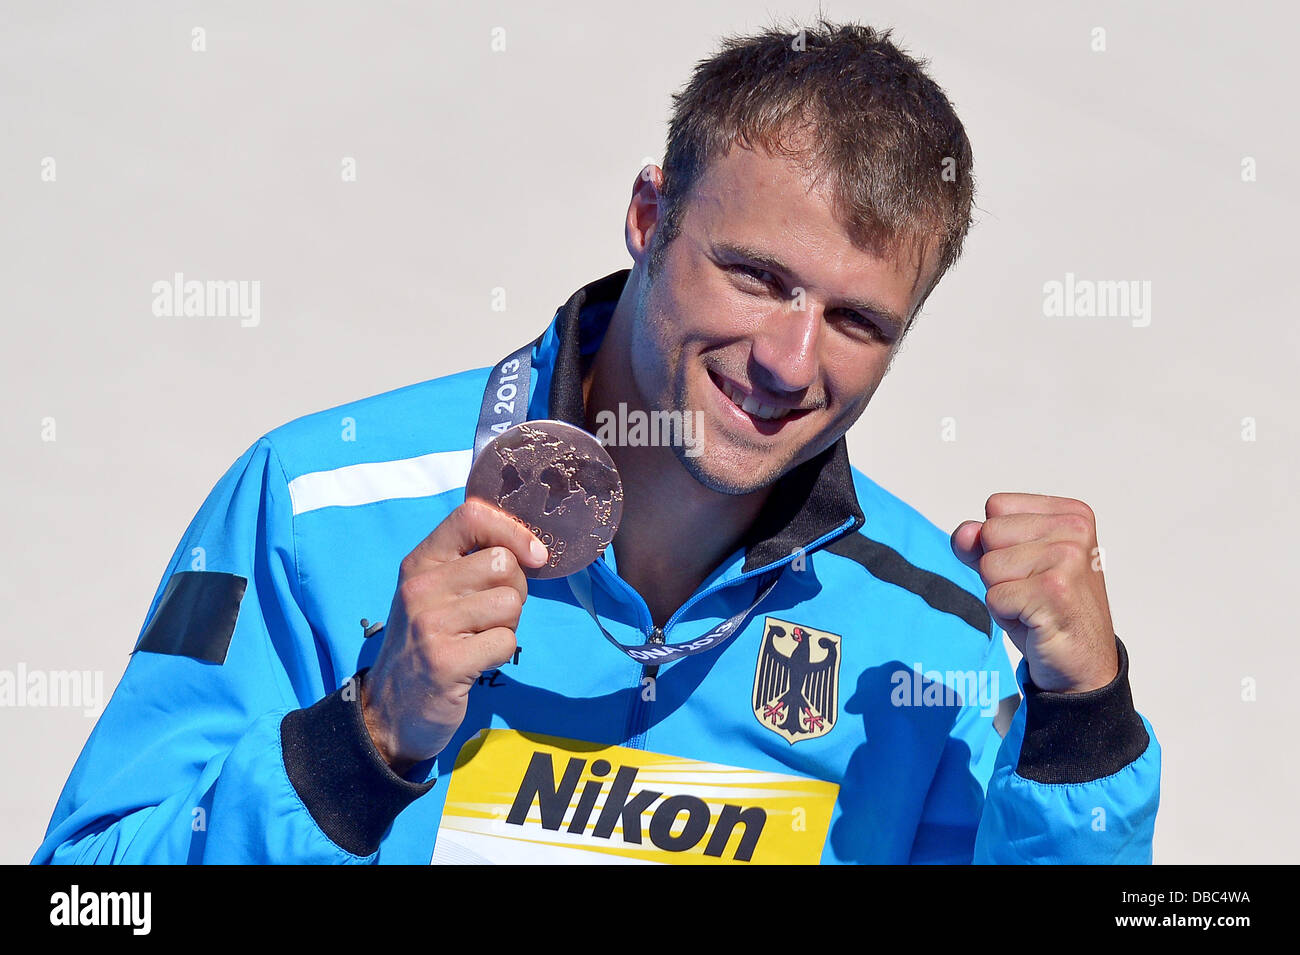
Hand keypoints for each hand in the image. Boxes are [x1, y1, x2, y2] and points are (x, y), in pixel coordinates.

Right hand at [361, 498, 548, 773]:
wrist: (389, 710)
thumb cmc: (427, 643)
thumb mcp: (435, 593)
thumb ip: (470, 562)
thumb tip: (532, 548)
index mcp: (420, 562)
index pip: (471, 515)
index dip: (514, 530)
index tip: (535, 556)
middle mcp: (420, 587)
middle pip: (504, 563)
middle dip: (516, 590)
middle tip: (492, 615)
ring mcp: (430, 624)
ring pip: (511, 603)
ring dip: (509, 624)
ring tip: (479, 638)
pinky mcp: (445, 661)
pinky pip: (506, 641)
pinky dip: (502, 653)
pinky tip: (476, 661)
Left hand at [951, 493, 1118, 692]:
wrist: (1082, 665)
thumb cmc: (1048, 611)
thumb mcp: (1009, 567)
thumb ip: (981, 542)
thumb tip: (964, 532)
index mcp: (1070, 514)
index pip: (996, 506)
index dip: (998, 544)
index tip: (1031, 569)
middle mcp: (1074, 529)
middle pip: (989, 533)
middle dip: (997, 570)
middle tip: (1032, 592)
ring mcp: (1068, 558)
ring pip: (988, 566)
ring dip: (1001, 594)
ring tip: (1034, 607)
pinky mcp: (1055, 590)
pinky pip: (994, 596)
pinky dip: (1005, 616)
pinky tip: (1035, 622)